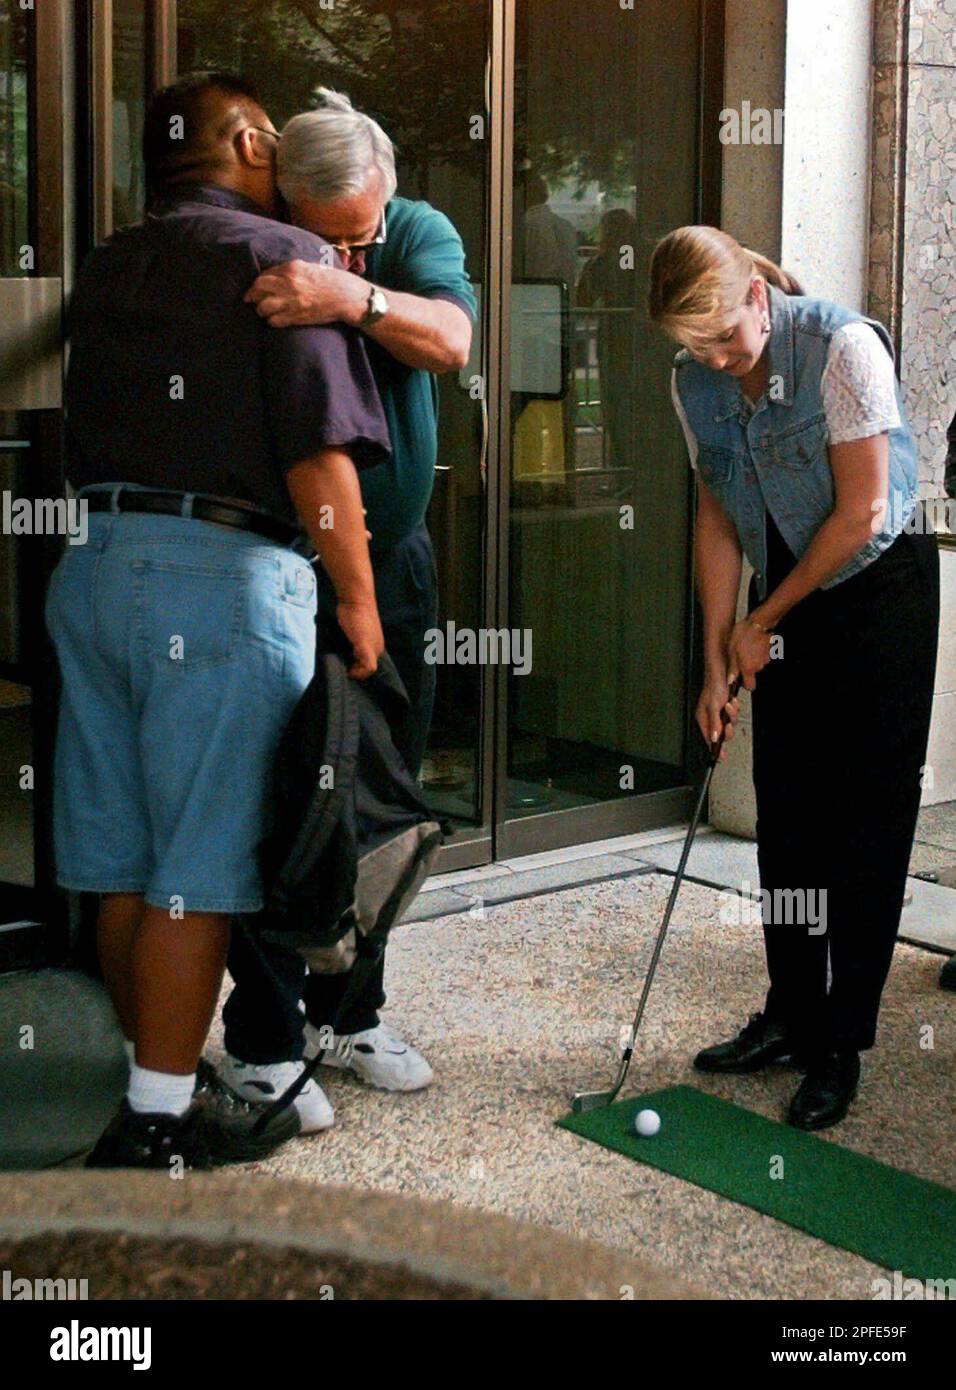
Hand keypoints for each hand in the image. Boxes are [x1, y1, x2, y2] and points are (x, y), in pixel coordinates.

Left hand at [244, 260, 365, 326]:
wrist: (346, 296)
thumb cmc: (331, 280)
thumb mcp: (309, 266)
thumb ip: (291, 270)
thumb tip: (275, 275)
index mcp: (291, 268)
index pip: (264, 274)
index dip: (258, 282)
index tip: (256, 288)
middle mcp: (288, 283)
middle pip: (259, 288)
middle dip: (253, 294)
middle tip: (251, 299)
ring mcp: (291, 301)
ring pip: (263, 307)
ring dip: (261, 310)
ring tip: (264, 311)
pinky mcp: (296, 316)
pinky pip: (274, 321)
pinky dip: (272, 321)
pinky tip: (275, 319)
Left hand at [336, 599, 383, 680]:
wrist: (354, 598)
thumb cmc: (359, 620)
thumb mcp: (364, 645)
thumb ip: (367, 662)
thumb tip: (356, 675)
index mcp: (376, 651)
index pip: (367, 671)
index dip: (356, 673)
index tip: (344, 670)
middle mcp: (371, 647)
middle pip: (361, 665)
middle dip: (352, 667)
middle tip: (339, 664)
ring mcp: (362, 640)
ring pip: (354, 656)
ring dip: (346, 658)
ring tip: (337, 657)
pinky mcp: (353, 634)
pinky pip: (348, 647)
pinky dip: (342, 650)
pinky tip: (336, 648)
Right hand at [696, 676, 740, 761]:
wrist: (723, 671)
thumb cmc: (713, 685)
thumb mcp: (714, 706)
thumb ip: (714, 723)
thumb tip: (714, 739)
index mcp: (703, 718)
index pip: (708, 738)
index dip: (714, 748)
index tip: (720, 757)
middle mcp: (711, 717)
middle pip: (722, 732)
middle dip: (728, 727)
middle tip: (728, 722)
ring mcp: (719, 712)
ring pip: (730, 723)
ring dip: (733, 714)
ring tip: (730, 704)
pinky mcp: (726, 707)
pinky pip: (734, 714)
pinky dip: (736, 708)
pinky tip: (732, 701)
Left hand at [727, 618, 772, 691]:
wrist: (759, 622)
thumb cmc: (743, 636)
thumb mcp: (732, 651)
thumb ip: (732, 667)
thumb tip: (730, 680)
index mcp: (749, 668)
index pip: (750, 687)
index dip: (745, 684)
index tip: (739, 677)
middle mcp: (759, 666)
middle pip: (753, 673)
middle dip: (747, 667)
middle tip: (739, 656)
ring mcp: (766, 659)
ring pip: (757, 663)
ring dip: (752, 658)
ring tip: (745, 646)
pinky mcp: (770, 651)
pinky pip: (762, 655)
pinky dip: (757, 652)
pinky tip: (752, 643)